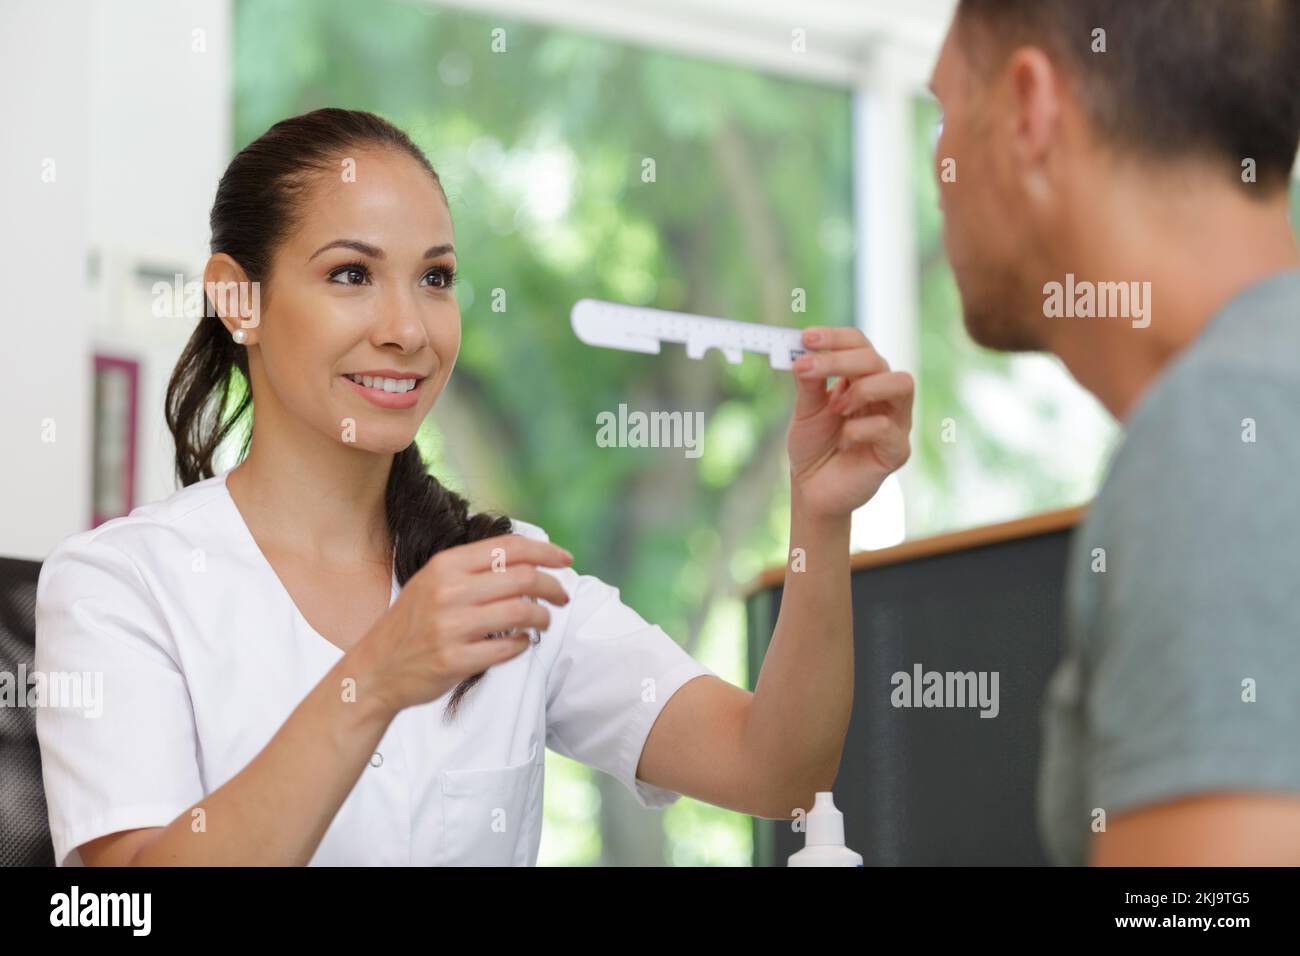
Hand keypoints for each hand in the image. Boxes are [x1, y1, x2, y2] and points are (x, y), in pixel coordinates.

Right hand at [355, 534, 572, 714]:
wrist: (374, 669)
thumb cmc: (412, 623)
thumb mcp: (433, 581)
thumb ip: (473, 568)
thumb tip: (527, 558)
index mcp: (446, 565)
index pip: (509, 548)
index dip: (545, 551)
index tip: (566, 560)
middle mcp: (448, 591)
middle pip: (523, 578)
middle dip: (553, 586)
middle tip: (562, 596)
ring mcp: (451, 627)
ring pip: (521, 613)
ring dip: (542, 618)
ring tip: (543, 621)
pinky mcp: (454, 660)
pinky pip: (508, 648)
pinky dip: (522, 644)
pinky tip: (520, 642)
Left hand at [786, 326, 913, 520]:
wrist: (812, 489)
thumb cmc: (814, 446)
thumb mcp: (805, 410)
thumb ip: (809, 381)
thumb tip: (804, 351)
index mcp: (863, 379)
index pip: (860, 345)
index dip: (835, 337)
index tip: (806, 337)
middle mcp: (884, 395)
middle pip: (877, 360)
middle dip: (840, 360)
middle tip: (807, 367)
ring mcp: (895, 422)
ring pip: (901, 383)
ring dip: (863, 388)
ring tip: (835, 407)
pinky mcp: (897, 450)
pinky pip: (889, 427)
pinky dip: (860, 428)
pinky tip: (844, 439)